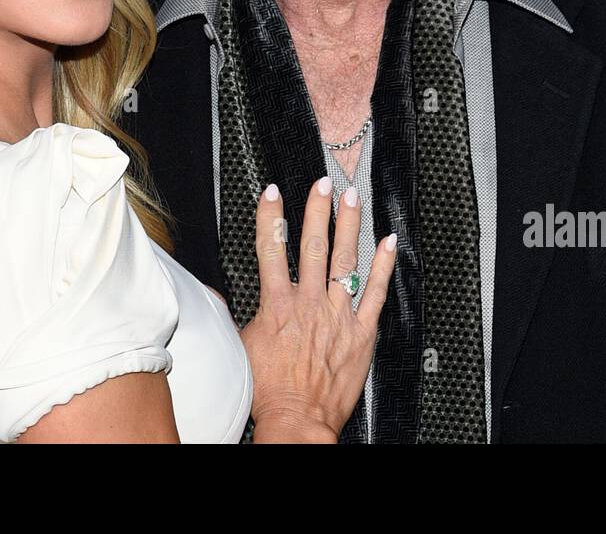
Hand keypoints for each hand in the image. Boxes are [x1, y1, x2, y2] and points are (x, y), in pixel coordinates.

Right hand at [241, 176, 396, 441]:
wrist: (298, 420)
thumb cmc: (269, 390)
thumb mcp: (242, 345)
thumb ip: (236, 313)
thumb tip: (216, 294)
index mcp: (278, 305)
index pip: (271, 249)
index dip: (271, 216)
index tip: (272, 191)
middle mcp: (309, 303)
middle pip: (313, 246)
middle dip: (317, 210)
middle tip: (321, 184)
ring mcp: (338, 315)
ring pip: (345, 261)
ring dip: (348, 225)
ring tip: (351, 198)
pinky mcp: (361, 332)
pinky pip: (377, 293)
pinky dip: (384, 266)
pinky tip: (390, 243)